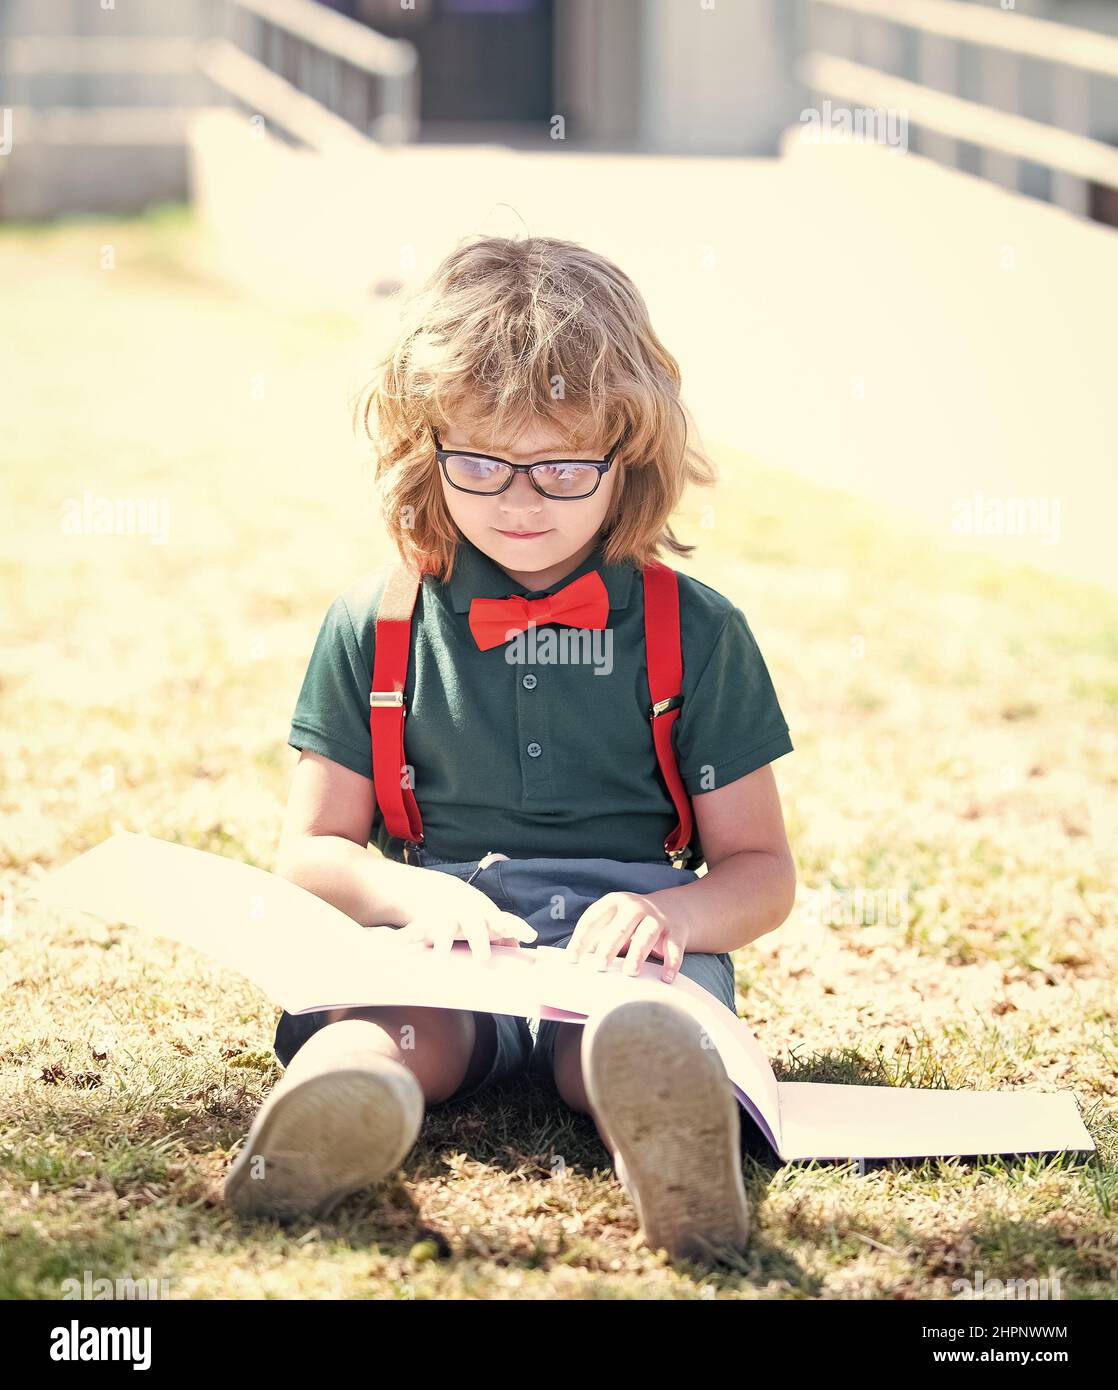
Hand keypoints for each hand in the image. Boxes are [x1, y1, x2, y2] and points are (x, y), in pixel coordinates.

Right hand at [392, 870, 536, 962]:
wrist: (437, 889)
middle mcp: (464, 913)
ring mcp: (443, 917)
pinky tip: (393, 945)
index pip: (500, 919)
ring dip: (442, 944)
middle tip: (484, 959)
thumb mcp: (487, 915)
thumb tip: (526, 942)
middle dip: (479, 940)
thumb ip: (505, 928)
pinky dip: (403, 938)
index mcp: (483, 912)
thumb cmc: (469, 910)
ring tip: (441, 957)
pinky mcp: (423, 924)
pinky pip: (411, 932)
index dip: (512, 927)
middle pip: (474, 925)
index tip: (522, 936)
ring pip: (443, 931)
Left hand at [566, 891, 689, 982]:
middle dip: (608, 948)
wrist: (673, 908)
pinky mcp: (675, 931)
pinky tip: (666, 978)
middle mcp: (636, 907)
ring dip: (637, 954)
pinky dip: (671, 963)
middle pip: (620, 928)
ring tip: (630, 972)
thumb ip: (597, 937)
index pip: (593, 919)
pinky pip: (674, 948)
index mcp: (615, 902)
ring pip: (646, 936)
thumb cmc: (633, 921)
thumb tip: (577, 960)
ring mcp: (657, 918)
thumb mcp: (613, 922)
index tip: (572, 959)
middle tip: (599, 967)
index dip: (581, 939)